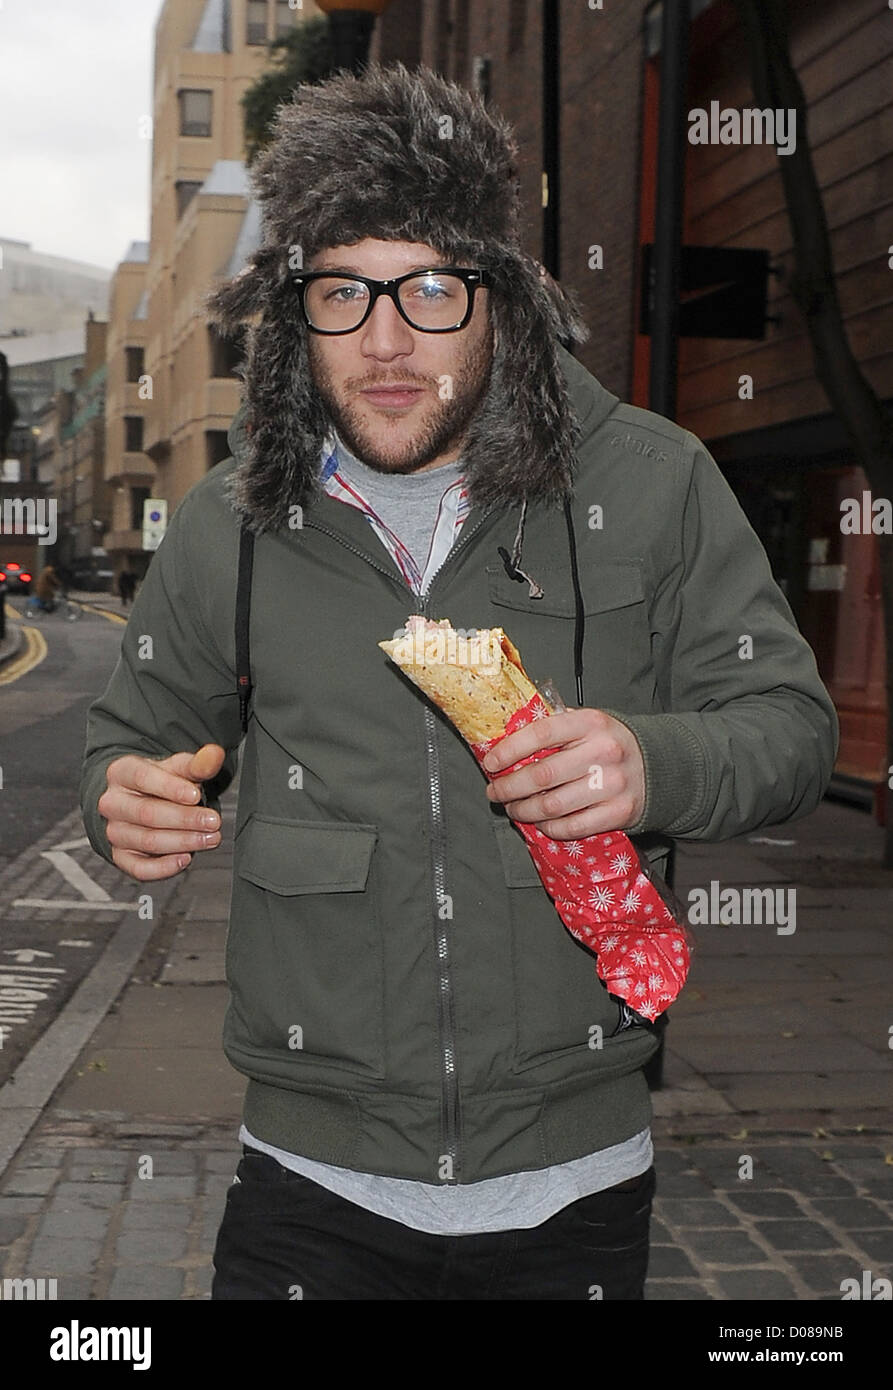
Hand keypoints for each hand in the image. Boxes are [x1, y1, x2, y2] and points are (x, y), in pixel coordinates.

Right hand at [98, 743, 225, 880]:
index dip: (171, 788)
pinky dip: (163, 868)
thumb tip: (215, 755)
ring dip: (183, 842)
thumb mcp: (177, 767)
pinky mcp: (121, 856)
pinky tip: (186, 859)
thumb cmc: (160, 782)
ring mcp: (114, 831)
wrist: (140, 800)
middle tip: (214, 821)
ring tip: (210, 838)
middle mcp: (112, 803)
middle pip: (147, 813)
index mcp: (121, 772)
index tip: (196, 796)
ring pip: (146, 841)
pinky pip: (139, 868)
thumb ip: (197, 763)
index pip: (142, 778)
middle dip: (185, 819)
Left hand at [482, 709, 644, 839]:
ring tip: (514, 808)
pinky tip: (541, 822)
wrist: (661, 766)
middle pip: (541, 775)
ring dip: (523, 811)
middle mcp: (603, 752)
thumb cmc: (611, 743)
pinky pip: (572, 827)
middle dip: (508, 787)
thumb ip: (554, 726)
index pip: (540, 734)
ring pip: (552, 805)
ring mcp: (612, 784)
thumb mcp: (588, 723)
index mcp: (591, 723)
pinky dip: (549, 828)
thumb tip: (506, 739)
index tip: (490, 763)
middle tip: (495, 792)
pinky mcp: (619, 812)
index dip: (509, 750)